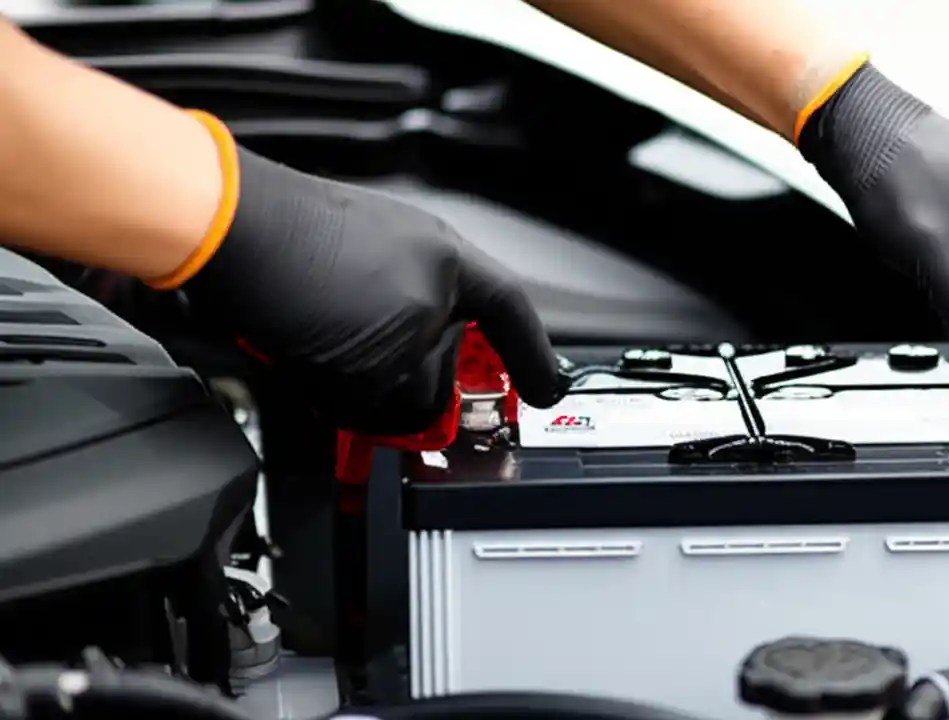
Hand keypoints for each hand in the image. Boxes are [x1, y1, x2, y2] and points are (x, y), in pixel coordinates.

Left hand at [180, 146, 563, 434]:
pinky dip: (343, 356)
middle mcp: (415, 249)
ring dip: (379, 374)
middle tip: (425, 419)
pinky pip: (350, 321)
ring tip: (349, 399)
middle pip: (451, 333)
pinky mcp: (320, 262)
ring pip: (394, 333)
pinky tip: (315, 375)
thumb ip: (408, 402)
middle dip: (437, 381)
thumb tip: (413, 416)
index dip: (534, 362)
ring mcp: (366, 251)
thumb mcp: (375, 370)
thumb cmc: (300, 269)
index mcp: (449, 264)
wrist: (213, 231)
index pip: (513, 317)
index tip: (544, 391)